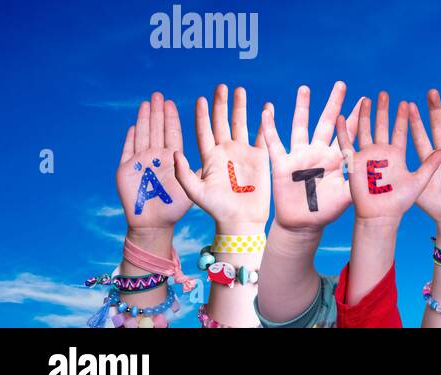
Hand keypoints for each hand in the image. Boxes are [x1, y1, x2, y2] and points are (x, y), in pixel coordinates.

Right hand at [117, 92, 193, 228]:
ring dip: (144, 119)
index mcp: (172, 158)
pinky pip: (128, 150)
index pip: (172, 133)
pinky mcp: (125, 170)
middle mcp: (156, 157)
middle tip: (158, 94)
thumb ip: (195, 170)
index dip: (171, 118)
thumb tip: (211, 153)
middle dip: (157, 112)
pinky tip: (133, 126)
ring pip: (142, 135)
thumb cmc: (174, 207)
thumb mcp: (191, 187)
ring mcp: (140, 162)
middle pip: (156, 130)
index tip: (172, 102)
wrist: (154, 223)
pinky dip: (130, 139)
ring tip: (146, 103)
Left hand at [174, 85, 270, 233]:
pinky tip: (266, 108)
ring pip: (241, 124)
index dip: (202, 115)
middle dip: (221, 104)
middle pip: (222, 122)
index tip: (201, 99)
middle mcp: (225, 151)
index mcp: (209, 157)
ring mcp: (243, 153)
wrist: (241, 220)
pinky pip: (262, 135)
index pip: (204, 130)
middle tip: (222, 86)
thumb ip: (184, 173)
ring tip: (239, 91)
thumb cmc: (217, 209)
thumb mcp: (195, 192)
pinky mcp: (260, 158)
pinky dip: (264, 122)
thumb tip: (174, 153)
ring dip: (240, 107)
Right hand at [265, 82, 359, 231]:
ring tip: (305, 88)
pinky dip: (269, 128)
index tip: (365, 99)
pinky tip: (268, 111)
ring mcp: (300, 156)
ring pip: (301, 126)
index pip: (348, 133)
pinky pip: (274, 143)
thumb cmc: (327, 211)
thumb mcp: (347, 196)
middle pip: (327, 122)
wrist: (304, 224)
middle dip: (334, 104)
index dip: (356, 117)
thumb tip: (376, 172)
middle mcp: (319, 152)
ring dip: (302, 107)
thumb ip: (358, 182)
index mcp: (336, 159)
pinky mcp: (282, 164)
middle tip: (341, 84)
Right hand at [337, 92, 440, 222]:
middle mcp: (381, 152)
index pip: (399, 131)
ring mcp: (367, 156)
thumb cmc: (400, 202)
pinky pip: (347, 144)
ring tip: (365, 100)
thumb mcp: (419, 181)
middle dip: (383, 110)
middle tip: (384, 93)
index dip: (402, 117)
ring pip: (364, 130)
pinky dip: (343, 131)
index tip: (406, 102)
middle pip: (381, 126)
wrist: (381, 215)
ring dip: (364, 115)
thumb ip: (430, 165)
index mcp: (396, 154)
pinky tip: (341, 117)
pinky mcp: (354, 163)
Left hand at [410, 89, 440, 223]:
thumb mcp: (419, 187)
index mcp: (428, 159)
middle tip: (431, 92)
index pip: (419, 135)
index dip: (415, 121)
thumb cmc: (436, 208)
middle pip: (438, 126)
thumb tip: (394, 154)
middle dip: (435, 110)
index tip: (408, 104)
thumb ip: (411, 170)